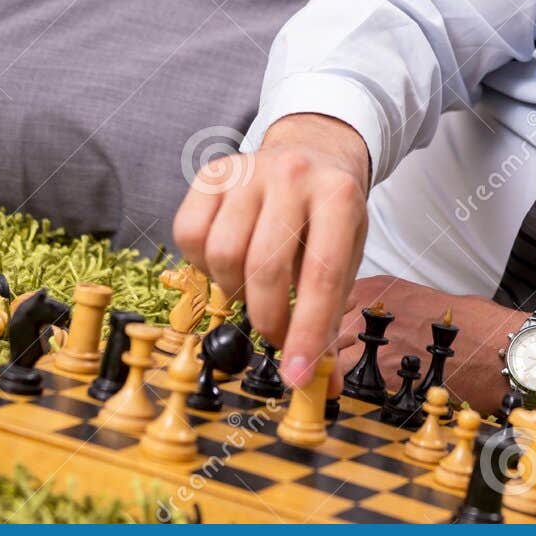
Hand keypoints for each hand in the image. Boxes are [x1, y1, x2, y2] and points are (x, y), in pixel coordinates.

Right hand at [173, 113, 369, 387]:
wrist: (312, 149)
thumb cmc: (328, 214)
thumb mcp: (347, 254)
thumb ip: (332, 316)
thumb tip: (325, 386)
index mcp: (339, 197)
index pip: (320, 276)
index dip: (306, 334)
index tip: (296, 377)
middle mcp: (293, 176)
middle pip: (265, 268)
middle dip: (267, 319)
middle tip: (275, 334)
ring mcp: (248, 170)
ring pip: (222, 253)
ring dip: (233, 290)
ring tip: (251, 288)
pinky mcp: (212, 172)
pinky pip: (188, 233)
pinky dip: (201, 263)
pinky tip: (225, 262)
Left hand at [332, 274, 526, 416]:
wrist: (494, 349)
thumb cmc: (466, 325)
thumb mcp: (415, 296)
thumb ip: (380, 305)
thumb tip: (356, 320)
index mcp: (377, 289)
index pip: (325, 302)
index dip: (323, 322)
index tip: (323, 333)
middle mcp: (370, 312)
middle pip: (322, 329)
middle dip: (324, 346)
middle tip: (326, 360)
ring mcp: (374, 344)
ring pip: (331, 358)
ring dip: (333, 369)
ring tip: (341, 378)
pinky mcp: (383, 377)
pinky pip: (349, 384)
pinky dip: (351, 389)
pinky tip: (361, 390)